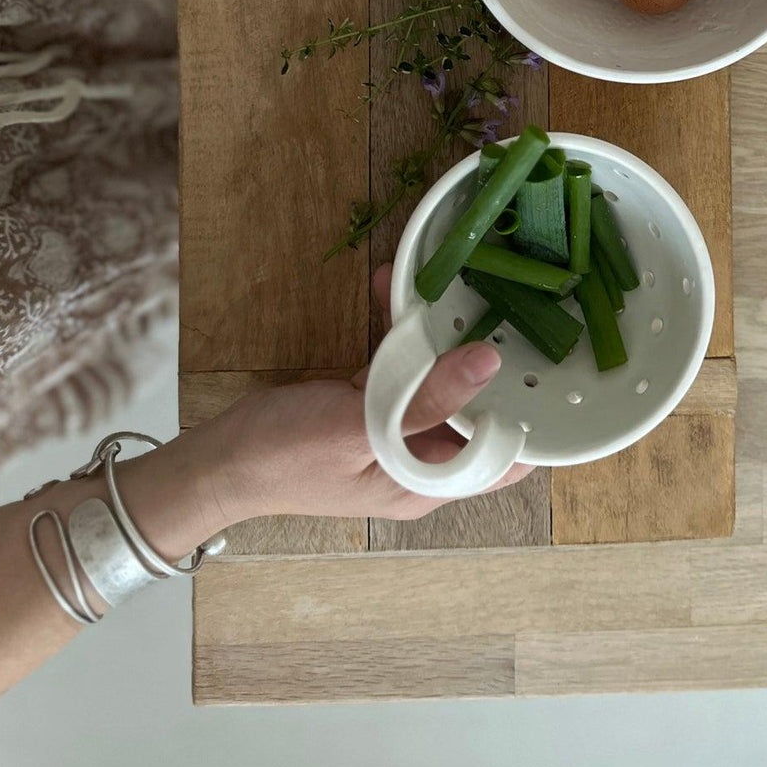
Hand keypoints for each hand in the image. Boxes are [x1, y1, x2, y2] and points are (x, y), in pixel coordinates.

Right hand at [201, 264, 531, 524]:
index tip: (550, 364)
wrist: (216, 460)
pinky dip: (396, 334)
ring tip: (448, 285)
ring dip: (438, 336)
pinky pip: (396, 367)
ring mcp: (393, 431)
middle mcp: (419, 459)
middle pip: (474, 412)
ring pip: (435, 381)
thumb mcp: (359, 426)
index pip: (503, 458)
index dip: (530, 417)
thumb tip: (489, 363)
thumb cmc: (284, 456)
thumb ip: (425, 399)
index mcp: (427, 481)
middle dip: (485, 360)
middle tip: (505, 302)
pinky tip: (390, 289)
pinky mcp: (367, 407)